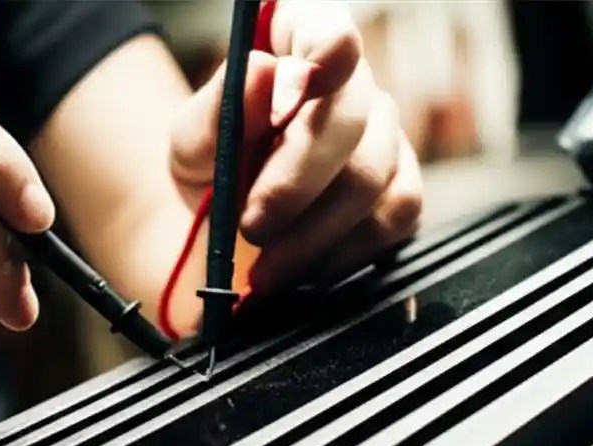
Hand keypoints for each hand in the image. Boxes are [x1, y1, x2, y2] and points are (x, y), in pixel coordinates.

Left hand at [169, 0, 423, 295]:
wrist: (225, 226)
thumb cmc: (213, 168)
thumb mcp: (191, 142)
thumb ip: (218, 111)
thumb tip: (268, 77)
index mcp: (297, 43)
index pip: (326, 30)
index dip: (324, 52)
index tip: (303, 86)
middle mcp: (353, 81)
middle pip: (350, 117)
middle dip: (298, 182)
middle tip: (253, 226)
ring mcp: (384, 134)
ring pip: (375, 176)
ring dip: (316, 233)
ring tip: (268, 267)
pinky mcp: (401, 187)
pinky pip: (395, 216)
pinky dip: (346, 253)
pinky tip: (308, 269)